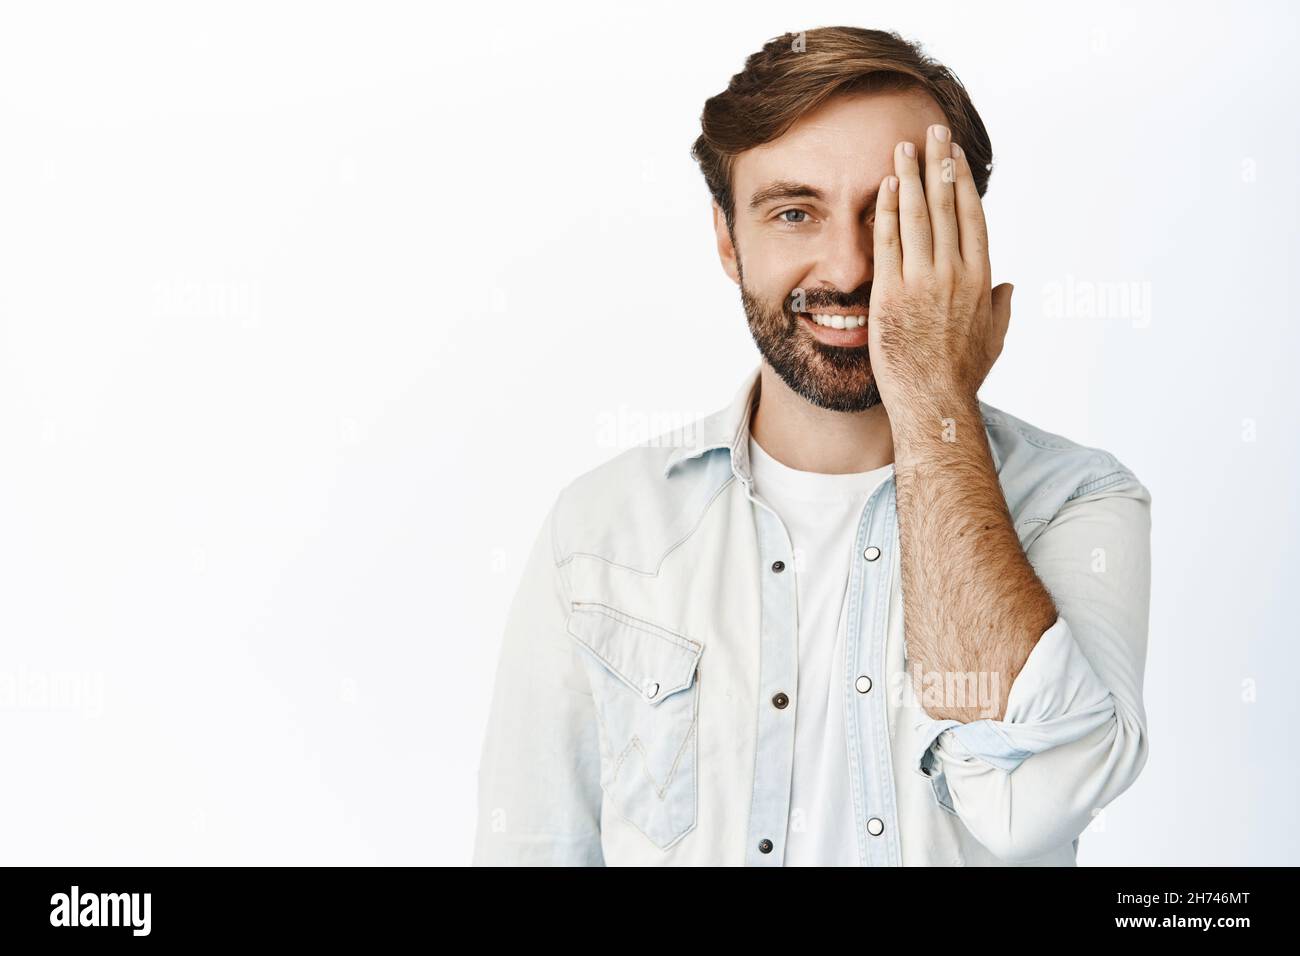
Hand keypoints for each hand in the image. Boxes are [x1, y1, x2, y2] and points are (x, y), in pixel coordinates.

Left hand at [867, 124, 1011, 413]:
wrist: (933, 401)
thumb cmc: (962, 375)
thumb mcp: (993, 339)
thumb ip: (1001, 308)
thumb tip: (1009, 287)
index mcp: (981, 278)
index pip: (971, 217)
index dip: (961, 182)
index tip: (954, 157)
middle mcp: (955, 273)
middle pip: (945, 205)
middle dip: (938, 164)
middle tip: (931, 132)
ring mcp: (923, 281)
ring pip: (916, 215)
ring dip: (909, 176)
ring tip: (903, 147)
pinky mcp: (891, 293)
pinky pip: (889, 241)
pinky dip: (886, 210)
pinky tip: (884, 186)